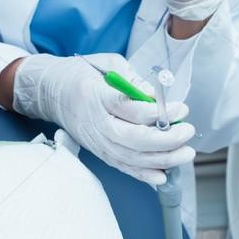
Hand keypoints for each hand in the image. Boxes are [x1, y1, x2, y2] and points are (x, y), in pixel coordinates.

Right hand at [12, 52, 195, 184]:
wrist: (50, 92)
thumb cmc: (80, 74)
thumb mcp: (107, 64)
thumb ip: (132, 79)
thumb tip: (155, 97)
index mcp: (97, 96)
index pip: (131, 110)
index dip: (159, 112)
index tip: (181, 108)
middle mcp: (96, 123)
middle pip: (134, 139)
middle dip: (166, 140)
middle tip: (187, 131)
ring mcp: (96, 141)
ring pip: (131, 157)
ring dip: (162, 159)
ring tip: (185, 153)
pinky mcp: (98, 152)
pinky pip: (123, 167)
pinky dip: (143, 174)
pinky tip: (163, 174)